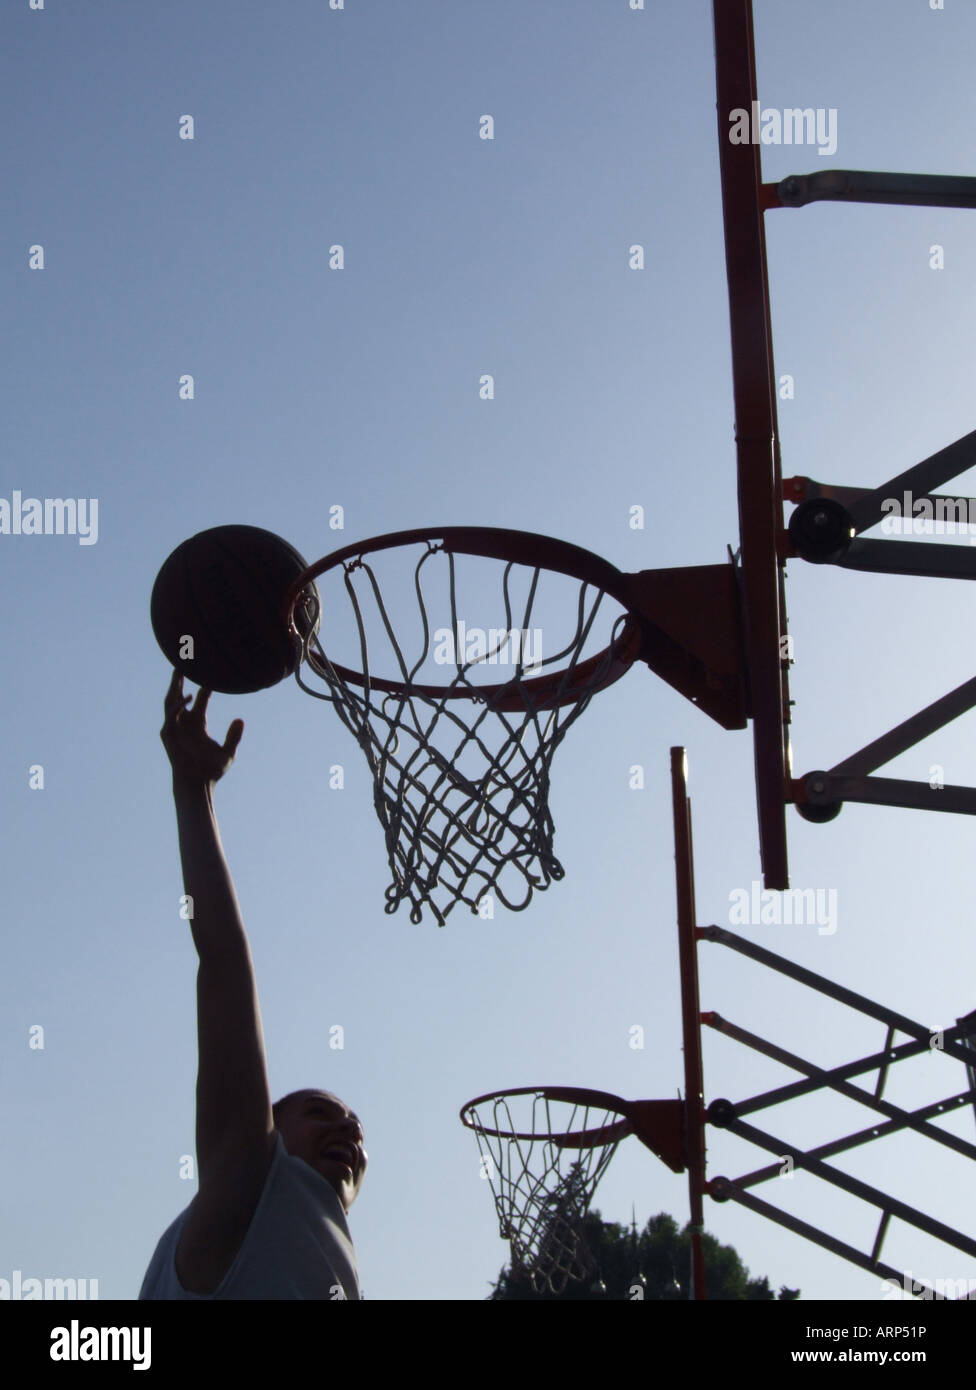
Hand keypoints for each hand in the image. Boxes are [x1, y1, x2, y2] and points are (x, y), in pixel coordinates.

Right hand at [161, 670, 243, 787]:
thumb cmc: (212, 770)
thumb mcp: (228, 752)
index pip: (200, 699)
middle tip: (186, 660)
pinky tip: (186, 696)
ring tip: (179, 670)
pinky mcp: (168, 735)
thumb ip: (234, 736)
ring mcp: (175, 727)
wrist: (198, 784)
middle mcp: (185, 722)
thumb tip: (240, 719)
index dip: (206, 686)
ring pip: (172, 701)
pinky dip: (178, 706)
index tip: (212, 670)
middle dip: (182, 678)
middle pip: (181, 694)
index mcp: (198, 723)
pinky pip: (171, 716)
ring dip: (175, 685)